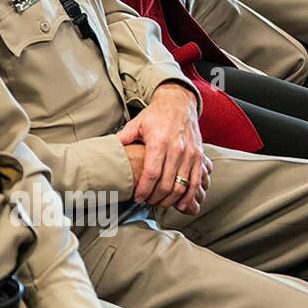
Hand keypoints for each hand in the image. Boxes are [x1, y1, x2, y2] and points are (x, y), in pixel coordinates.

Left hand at [117, 82, 206, 210]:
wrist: (179, 103)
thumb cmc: (156, 115)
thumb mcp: (136, 124)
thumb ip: (123, 138)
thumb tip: (107, 149)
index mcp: (158, 143)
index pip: (151, 174)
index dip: (144, 190)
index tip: (138, 198)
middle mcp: (176, 149)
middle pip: (167, 184)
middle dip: (155, 198)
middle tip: (147, 202)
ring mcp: (190, 154)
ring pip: (182, 186)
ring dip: (170, 200)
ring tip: (160, 203)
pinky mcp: (199, 156)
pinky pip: (196, 181)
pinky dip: (189, 196)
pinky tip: (181, 204)